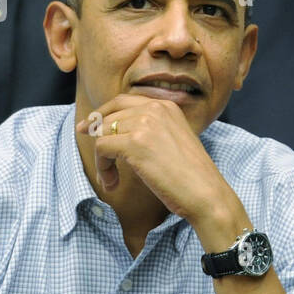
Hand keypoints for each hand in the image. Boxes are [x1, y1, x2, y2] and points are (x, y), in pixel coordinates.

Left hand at [75, 96, 234, 224]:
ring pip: (102, 132)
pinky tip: (113, 183)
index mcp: (166, 105)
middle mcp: (154, 108)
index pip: (122, 101)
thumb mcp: (173, 140)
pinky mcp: (134, 143)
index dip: (102, 114)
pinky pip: (101, 148)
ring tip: (110, 179)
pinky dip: (102, 168)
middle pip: (109, 115)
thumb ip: (151, 129)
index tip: (88, 127)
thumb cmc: (191, 175)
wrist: (205, 192)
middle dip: (96, 134)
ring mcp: (144, 123)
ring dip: (101, 158)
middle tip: (93, 151)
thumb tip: (115, 129)